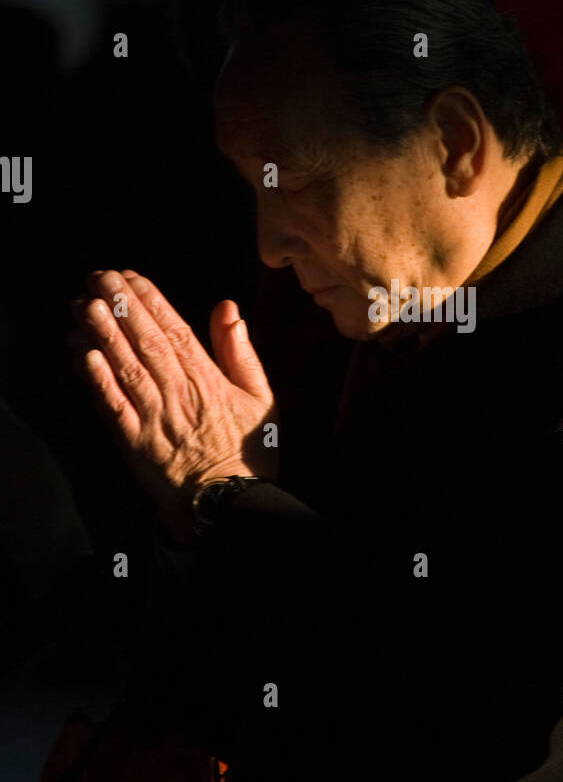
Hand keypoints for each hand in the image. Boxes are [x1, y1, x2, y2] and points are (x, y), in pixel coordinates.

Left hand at [72, 270, 277, 536]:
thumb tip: (228, 309)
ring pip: (126, 367)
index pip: (176, 330)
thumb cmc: (248, 452)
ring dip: (103, 333)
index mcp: (210, 380)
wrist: (231, 505)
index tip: (131, 277)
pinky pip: (113, 407)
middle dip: (120, 306)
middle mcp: (179, 394)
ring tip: (83, 304)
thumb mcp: (261, 398)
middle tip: (99, 277)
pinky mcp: (135, 443)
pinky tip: (84, 355)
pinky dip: (98, 380)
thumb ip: (242, 353)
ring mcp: (155, 419)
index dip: (151, 301)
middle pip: (146, 341)